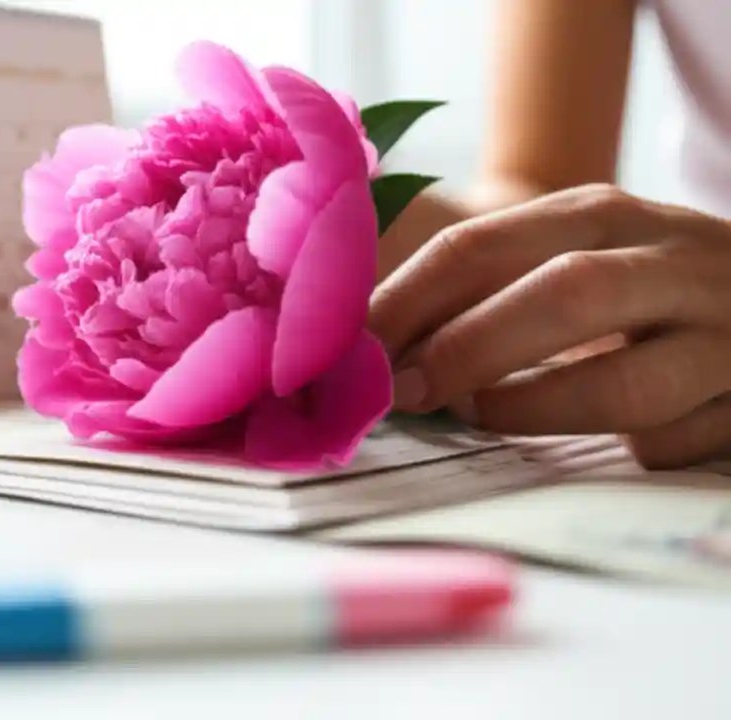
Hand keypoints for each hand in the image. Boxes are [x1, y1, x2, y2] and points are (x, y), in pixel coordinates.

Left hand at [370, 184, 730, 468]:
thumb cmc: (645, 286)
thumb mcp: (574, 253)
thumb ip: (485, 287)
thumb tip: (373, 344)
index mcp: (602, 215)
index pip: (484, 247)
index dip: (408, 300)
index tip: (355, 349)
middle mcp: (671, 261)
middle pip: (563, 295)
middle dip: (468, 349)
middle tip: (403, 394)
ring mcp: (726, 335)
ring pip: (627, 384)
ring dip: (535, 409)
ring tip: (480, 418)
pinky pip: (675, 443)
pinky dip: (623, 454)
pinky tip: (603, 451)